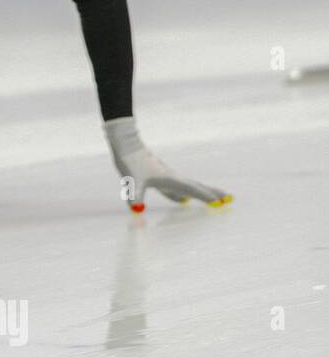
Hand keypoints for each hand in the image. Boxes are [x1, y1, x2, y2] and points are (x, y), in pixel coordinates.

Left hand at [104, 116, 231, 211]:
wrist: (125, 143)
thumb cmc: (129, 161)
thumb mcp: (131, 182)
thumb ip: (135, 198)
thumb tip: (138, 213)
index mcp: (170, 178)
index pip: (192, 190)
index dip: (206, 197)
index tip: (222, 204)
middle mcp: (172, 176)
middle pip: (197, 186)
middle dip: (213, 193)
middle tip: (230, 199)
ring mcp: (166, 176)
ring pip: (189, 186)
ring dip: (202, 193)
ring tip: (214, 199)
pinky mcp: (158, 176)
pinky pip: (176, 188)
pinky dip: (184, 194)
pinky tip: (182, 200)